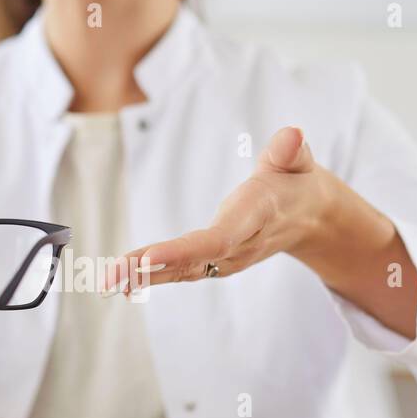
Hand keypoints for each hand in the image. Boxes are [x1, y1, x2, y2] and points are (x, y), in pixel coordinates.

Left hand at [105, 126, 416, 338]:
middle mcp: (238, 245)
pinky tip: (119, 282)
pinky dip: (149, 277)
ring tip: (106, 280)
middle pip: (192, 259)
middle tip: (112, 276)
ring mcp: (225, 258)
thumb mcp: (299, 161)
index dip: (184, 251)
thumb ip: (291, 151)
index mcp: (256, 217)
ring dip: (141, 276)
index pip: (219, 238)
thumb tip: (291, 135)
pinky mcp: (214, 261)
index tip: (151, 257)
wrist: (310, 217)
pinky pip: (179, 271)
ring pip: (181, 269)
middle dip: (150, 268)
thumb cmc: (296, 181)